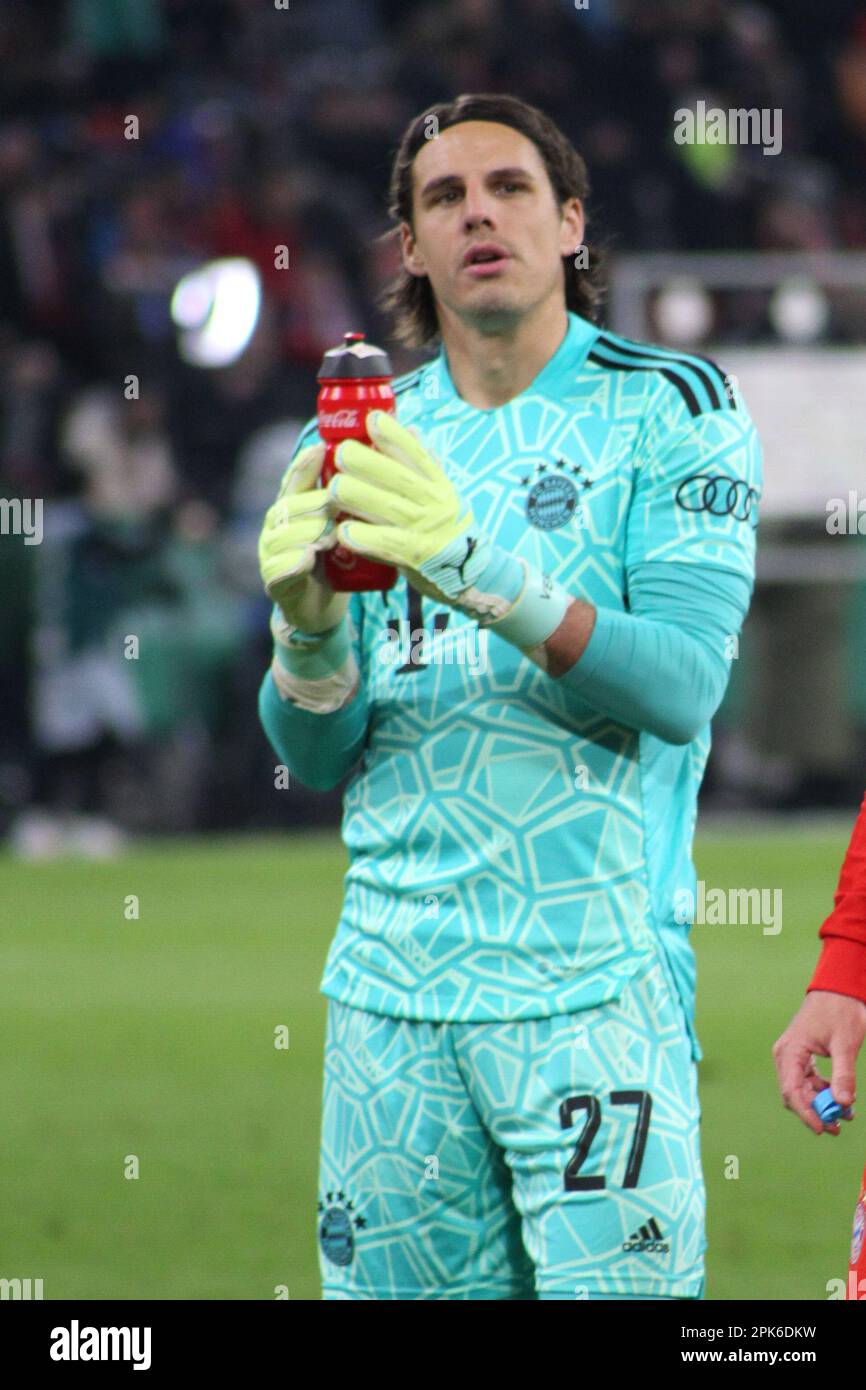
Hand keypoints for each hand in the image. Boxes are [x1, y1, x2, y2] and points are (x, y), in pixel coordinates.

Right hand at [258, 441, 347, 633]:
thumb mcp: (348, 524)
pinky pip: (278, 568)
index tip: (319, 450)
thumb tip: (404, 440)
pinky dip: (293, 562)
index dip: (305, 465)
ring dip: (308, 534)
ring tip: (330, 537)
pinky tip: (307, 559)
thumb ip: (356, 493)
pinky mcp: (274, 581)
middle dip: (316, 505)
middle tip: (339, 510)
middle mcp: (277, 525)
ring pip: (284, 535)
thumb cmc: (338, 558)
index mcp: (293, 506)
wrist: (322, 607)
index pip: (294, 479)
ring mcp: (271, 553)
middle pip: (291, 505)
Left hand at [327, 411, 494, 607]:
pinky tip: (343, 531)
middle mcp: (434, 503)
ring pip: (388, 507)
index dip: (394, 435)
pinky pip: (386, 543)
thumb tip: (412, 429)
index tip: (372, 419)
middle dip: (367, 462)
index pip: (417, 453)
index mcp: (438, 485)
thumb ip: (426, 465)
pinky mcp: (416, 556)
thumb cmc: (449, 529)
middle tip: (341, 454)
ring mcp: (425, 529)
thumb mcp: (445, 494)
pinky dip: (364, 537)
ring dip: (358, 496)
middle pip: (398, 477)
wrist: (474, 574)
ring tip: (334, 490)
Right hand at [772, 990, 865, 1134]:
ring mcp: (792, 1056)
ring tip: (845, 1115)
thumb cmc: (841, 1011)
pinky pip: (807, 1081)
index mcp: (790, 1051)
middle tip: (837, 1127)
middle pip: (794, 1094)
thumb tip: (843, 1103)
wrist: (839, 989)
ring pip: (801, 1090)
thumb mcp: (846, 1044)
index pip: (792, 1090)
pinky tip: (841, 1099)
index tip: (824, 1128)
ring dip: (820, 1104)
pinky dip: (822, 1092)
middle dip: (815, 1112)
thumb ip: (843, 1074)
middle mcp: (785, 1055)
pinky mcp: (802, 1057)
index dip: (806, 1113)